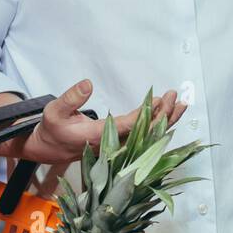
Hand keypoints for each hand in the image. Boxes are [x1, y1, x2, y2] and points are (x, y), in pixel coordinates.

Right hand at [0, 80, 185, 165]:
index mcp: (97, 137)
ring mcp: (118, 148)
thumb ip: (70, 98)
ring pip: (148, 137)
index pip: (127, 127)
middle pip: (144, 134)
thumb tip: (87, 83)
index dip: (145, 114)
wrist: (50, 148)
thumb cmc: (53, 128)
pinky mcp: (121, 147)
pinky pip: (145, 137)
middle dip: (162, 115)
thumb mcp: (54, 111)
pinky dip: (159, 125)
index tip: (160, 100)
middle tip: (175, 96)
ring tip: (182, 104)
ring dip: (165, 121)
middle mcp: (112, 146)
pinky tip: (170, 115)